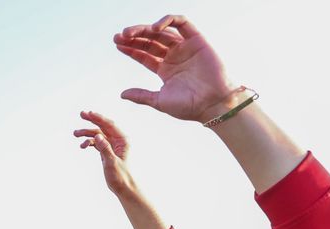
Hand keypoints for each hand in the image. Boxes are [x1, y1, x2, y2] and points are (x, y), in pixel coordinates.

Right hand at [74, 111, 136, 196]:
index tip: (89, 113)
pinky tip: (82, 146)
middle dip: (92, 120)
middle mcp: (118, 140)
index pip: (109, 125)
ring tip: (75, 133)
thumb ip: (105, 149)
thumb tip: (98, 136)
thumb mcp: (112, 163)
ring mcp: (111, 145)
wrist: (123, 187)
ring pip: (97, 134)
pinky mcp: (106, 150)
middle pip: (103, 126)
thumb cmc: (121, 176)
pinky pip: (96, 143)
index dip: (99, 118)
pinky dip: (89, 143)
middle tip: (81, 114)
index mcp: (122, 140)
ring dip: (86, 133)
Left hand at [114, 16, 237, 123]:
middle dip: (134, 37)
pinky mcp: (197, 39)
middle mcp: (174, 56)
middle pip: (150, 41)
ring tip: (129, 33)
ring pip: (162, 31)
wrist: (213, 104)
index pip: (144, 55)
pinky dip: (168, 21)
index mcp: (165, 70)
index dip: (131, 48)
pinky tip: (154, 28)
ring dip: (145, 29)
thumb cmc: (189, 106)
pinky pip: (182, 23)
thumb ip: (141, 96)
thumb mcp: (159, 101)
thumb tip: (122, 94)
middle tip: (119, 36)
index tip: (117, 43)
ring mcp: (185, 47)